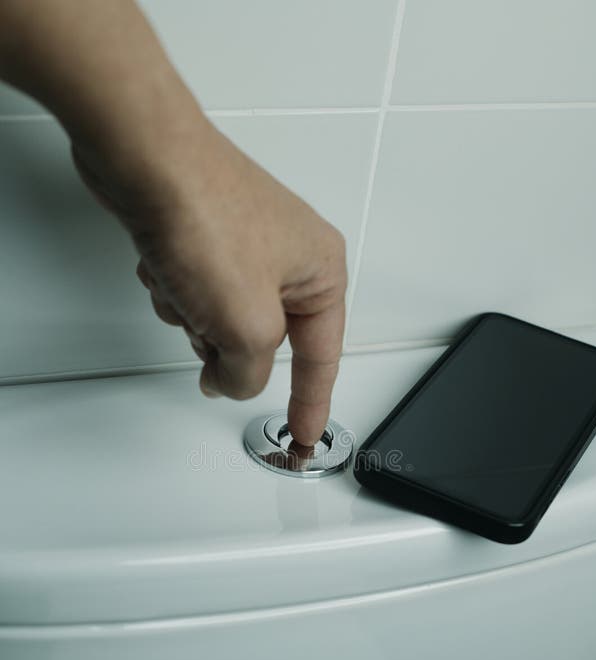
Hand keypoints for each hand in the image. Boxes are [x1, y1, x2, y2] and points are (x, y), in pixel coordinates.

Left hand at [73, 113, 346, 446]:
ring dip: (192, 315)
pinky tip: (165, 262)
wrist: (143, 158)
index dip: (311, 404)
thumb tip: (231, 381)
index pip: (323, 359)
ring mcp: (243, 246)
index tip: (305, 434)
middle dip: (225, 341)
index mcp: (320, 271)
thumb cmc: (205, 215)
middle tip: (210, 326)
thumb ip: (248, 373)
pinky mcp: (203, 240)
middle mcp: (288, 256)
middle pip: (261, 342)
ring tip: (186, 281)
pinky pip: (191, 294)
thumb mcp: (246, 324)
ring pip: (218, 322)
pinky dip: (173, 290)